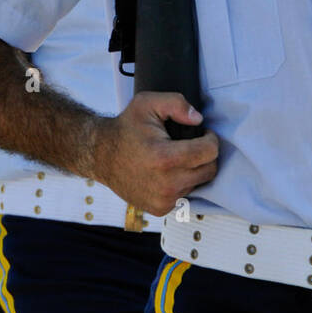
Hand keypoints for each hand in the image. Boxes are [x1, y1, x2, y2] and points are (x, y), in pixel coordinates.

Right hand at [93, 91, 218, 216]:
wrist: (101, 156)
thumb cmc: (126, 129)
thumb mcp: (147, 103)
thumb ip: (176, 103)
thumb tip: (198, 119)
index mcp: (164, 158)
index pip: (209, 152)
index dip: (210, 139)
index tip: (203, 133)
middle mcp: (166, 184)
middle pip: (209, 170)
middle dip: (205, 155)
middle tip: (190, 144)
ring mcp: (163, 200)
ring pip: (199, 183)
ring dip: (194, 170)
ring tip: (175, 158)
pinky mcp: (160, 209)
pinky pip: (186, 195)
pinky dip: (183, 183)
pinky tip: (168, 172)